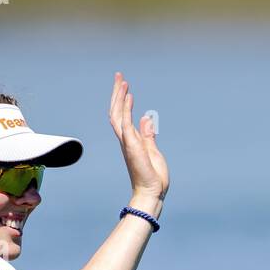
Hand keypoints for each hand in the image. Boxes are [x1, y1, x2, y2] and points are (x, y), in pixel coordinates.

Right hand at [108, 72, 168, 211]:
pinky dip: (126, 109)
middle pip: (116, 111)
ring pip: (118, 114)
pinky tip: (129, 95)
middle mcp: (125, 140)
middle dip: (117, 93)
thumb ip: (148, 136)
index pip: (123, 116)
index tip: (125, 86)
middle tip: (119, 76)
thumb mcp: (153, 151)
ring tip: (122, 81)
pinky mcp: (132, 146)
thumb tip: (146, 118)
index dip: (122, 100)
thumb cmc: (153, 177)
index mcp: (130, 141)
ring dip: (119, 97)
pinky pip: (126, 123)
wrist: (151, 193)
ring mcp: (127, 142)